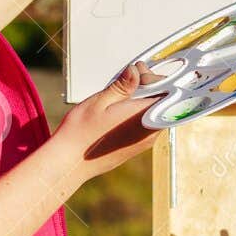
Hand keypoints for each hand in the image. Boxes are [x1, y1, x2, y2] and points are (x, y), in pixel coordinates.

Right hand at [53, 62, 161, 179]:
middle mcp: (149, 131)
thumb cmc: (81, 133)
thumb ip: (122, 86)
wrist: (70, 164)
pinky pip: (147, 125)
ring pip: (154, 113)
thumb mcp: (100, 101)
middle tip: (129, 78)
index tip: (137, 71)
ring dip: (143, 100)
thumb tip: (136, 71)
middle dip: (149, 87)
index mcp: (142, 116)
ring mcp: (145, 142)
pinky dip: (139, 113)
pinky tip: (121, 110)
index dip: (153, 77)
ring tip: (122, 94)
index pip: (165, 91)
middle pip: (162, 102)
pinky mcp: (138, 148)